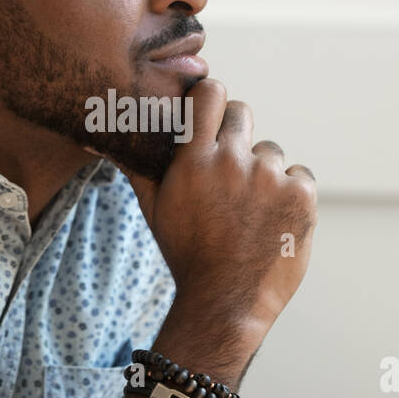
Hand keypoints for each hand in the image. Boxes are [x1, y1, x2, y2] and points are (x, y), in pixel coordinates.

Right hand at [88, 78, 316, 342]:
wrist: (226, 303)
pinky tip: (274, 222)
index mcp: (194, 161)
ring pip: (271, 151)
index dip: (213, 99)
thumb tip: (97, 142)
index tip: (212, 113)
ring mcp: (270, 177)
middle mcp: (232, 162)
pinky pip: (299, 176)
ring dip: (264, 173)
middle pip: (243, 114)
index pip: (209, 94)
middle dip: (237, 134)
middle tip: (232, 168)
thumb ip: (135, 168)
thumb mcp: (154, 211)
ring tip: (251, 211)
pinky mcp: (300, 194)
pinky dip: (291, 196)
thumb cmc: (186, 256)